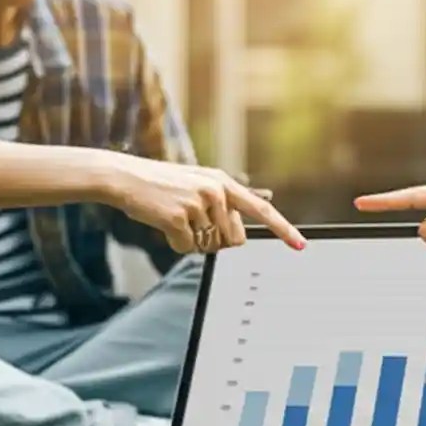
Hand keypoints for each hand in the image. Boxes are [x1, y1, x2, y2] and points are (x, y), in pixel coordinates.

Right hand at [105, 157, 304, 253]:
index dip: (283, 229)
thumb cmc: (161, 185)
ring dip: (192, 241)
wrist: (125, 177)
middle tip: (193, 223)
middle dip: (216, 240)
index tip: (300, 245)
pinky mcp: (179, 218)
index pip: (262, 210)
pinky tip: (163, 223)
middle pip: (233, 240)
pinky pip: (187, 248)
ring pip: (208, 246)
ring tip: (174, 218)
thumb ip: (222, 205)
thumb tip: (237, 237)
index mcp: (224, 183)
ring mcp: (199, 204)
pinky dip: (175, 243)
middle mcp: (217, 192)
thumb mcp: (197, 185)